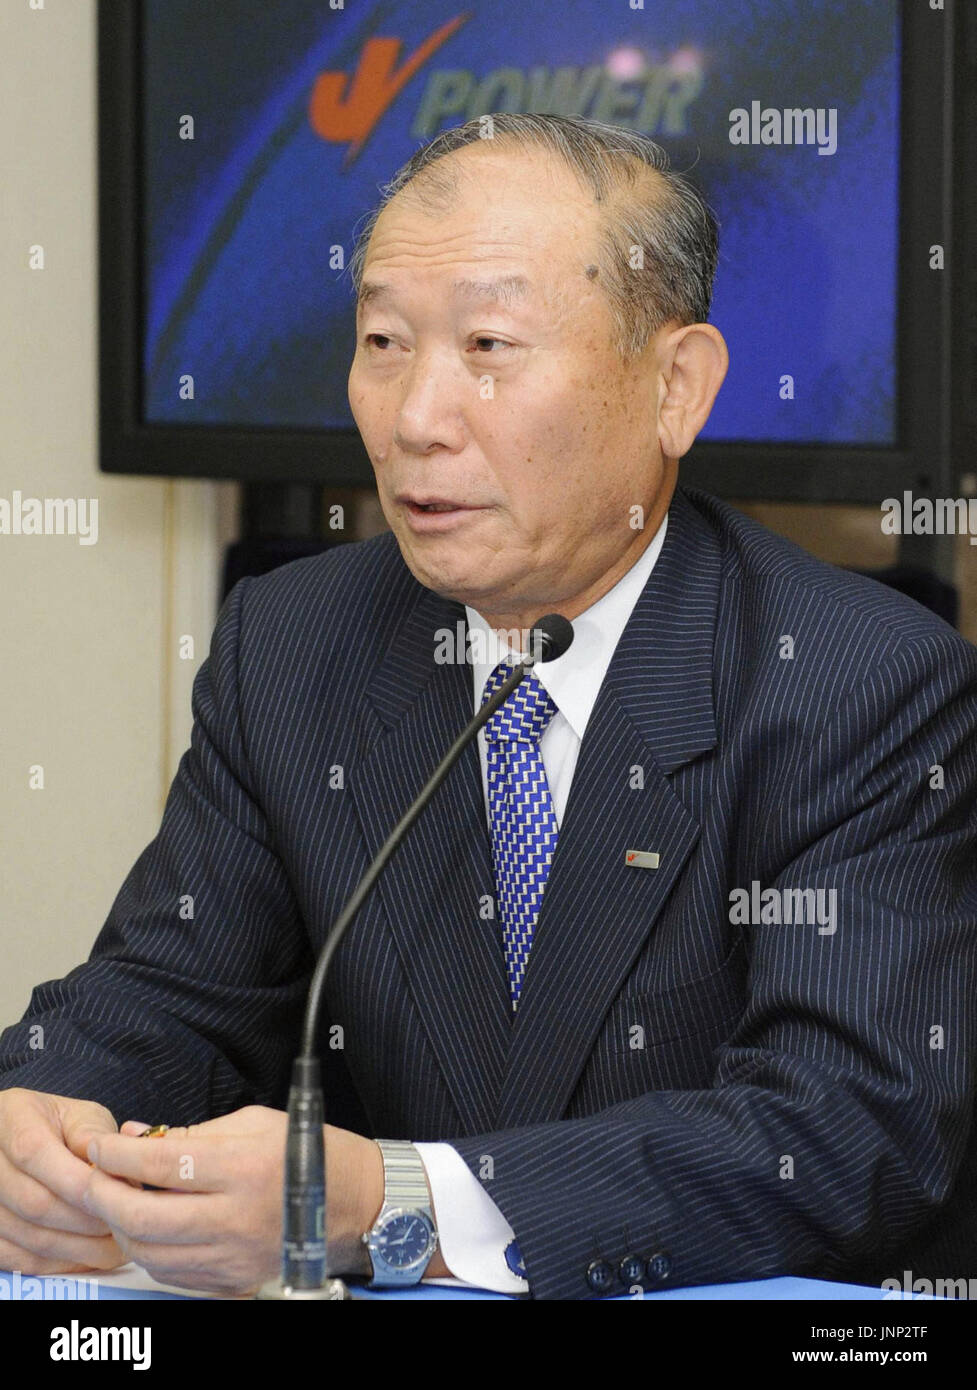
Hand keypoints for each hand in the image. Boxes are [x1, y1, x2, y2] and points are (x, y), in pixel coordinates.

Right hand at [0, 1088, 127, 1274]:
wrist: (22, 1139)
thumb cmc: (57, 1126)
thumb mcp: (80, 1116)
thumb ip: (95, 1136)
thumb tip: (115, 1168)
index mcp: (14, 1121)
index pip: (36, 1153)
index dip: (79, 1181)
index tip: (116, 1193)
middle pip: (35, 1203)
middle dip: (86, 1218)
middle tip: (124, 1223)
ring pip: (30, 1236)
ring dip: (79, 1246)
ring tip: (116, 1244)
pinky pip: (22, 1259)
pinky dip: (60, 1263)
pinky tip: (89, 1255)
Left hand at [82, 1105, 384, 1295]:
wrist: (358, 1203)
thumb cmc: (313, 1154)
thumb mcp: (255, 1123)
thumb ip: (192, 1133)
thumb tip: (137, 1135)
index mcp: (243, 1168)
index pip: (159, 1164)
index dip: (117, 1154)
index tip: (99, 1145)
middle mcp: (236, 1217)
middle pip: (142, 1218)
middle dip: (102, 1196)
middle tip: (91, 1177)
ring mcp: (234, 1256)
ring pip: (150, 1254)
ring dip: (121, 1228)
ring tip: (118, 1202)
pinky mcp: (235, 1281)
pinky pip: (173, 1275)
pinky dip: (150, 1253)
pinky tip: (150, 1229)